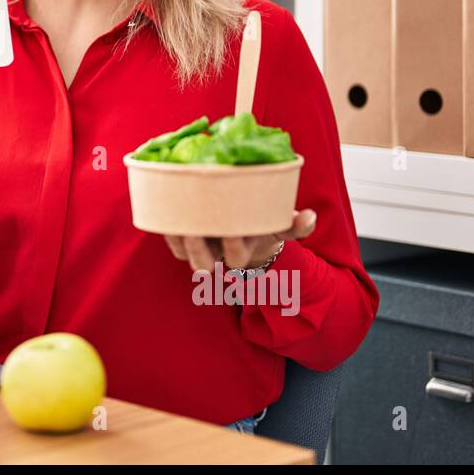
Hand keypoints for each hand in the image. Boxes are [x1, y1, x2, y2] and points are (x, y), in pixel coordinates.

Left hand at [162, 209, 316, 274]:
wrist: (245, 230)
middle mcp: (216, 253)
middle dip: (198, 250)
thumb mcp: (280, 226)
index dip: (233, 247)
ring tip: (173, 219)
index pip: (235, 258)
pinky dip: (164, 228)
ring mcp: (199, 246)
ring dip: (176, 239)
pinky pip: (169, 238)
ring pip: (182, 252)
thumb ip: (296, 226)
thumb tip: (310, 217)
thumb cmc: (264, 226)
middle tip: (195, 229)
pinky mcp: (182, 235)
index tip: (234, 230)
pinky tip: (162, 210)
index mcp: (240, 252)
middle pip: (203, 263)